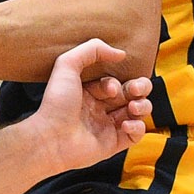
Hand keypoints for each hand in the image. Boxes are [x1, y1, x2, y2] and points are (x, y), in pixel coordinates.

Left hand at [27, 39, 151, 173]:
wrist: (50, 139)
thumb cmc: (56, 104)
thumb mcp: (67, 65)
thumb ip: (92, 50)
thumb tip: (120, 53)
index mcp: (89, 92)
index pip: (116, 82)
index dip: (118, 82)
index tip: (109, 88)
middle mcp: (100, 108)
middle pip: (133, 94)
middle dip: (140, 88)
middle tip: (135, 90)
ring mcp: (108, 126)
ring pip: (139, 112)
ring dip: (143, 106)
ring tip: (133, 108)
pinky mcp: (114, 143)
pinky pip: (136, 135)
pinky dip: (138, 127)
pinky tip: (125, 124)